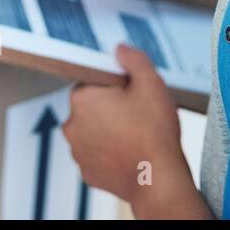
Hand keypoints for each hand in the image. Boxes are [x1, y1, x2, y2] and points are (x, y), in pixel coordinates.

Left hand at [63, 44, 207, 217]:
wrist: (158, 180)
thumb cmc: (153, 134)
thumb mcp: (151, 84)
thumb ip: (133, 60)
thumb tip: (120, 50)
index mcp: (81, 99)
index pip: (92, 82)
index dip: (115, 86)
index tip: (131, 95)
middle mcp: (72, 125)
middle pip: (91, 107)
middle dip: (110, 108)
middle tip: (137, 115)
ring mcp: (78, 151)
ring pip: (93, 132)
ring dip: (109, 131)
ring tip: (136, 136)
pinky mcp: (87, 172)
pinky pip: (97, 155)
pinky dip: (110, 153)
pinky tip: (130, 153)